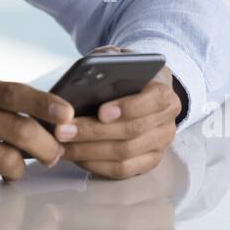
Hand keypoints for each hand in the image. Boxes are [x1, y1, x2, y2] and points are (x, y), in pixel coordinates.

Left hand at [55, 45, 182, 178]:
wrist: (141, 90)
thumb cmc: (125, 74)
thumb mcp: (119, 59)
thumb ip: (107, 60)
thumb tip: (87, 72)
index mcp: (164, 92)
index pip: (152, 101)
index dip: (127, 108)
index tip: (101, 112)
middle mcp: (167, 122)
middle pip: (132, 132)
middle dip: (94, 132)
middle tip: (63, 130)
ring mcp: (160, 145)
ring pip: (125, 154)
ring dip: (89, 151)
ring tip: (62, 144)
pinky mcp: (148, 162)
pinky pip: (122, 171)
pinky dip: (95, 165)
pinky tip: (74, 156)